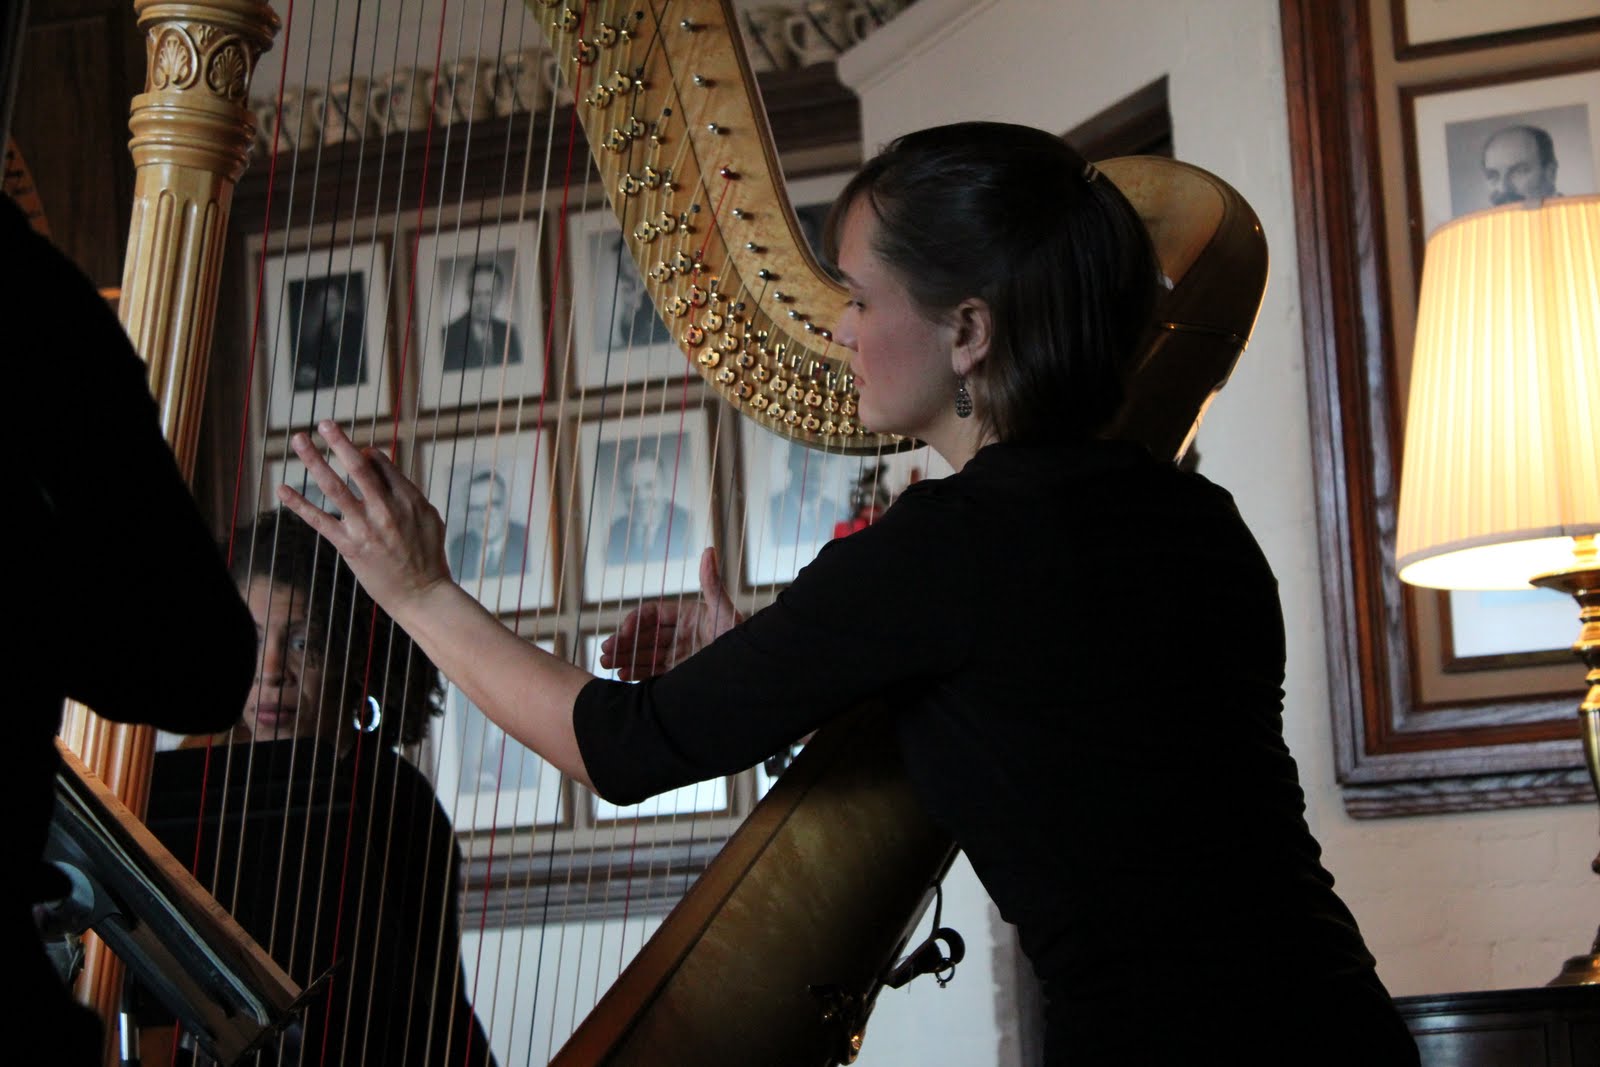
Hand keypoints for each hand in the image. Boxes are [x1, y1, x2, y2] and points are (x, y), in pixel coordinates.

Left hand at [277, 420, 452, 616]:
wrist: (423, 595)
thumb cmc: (429, 558)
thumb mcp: (430, 518)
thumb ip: (409, 492)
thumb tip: (387, 470)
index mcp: (408, 498)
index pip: (381, 463)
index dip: (365, 453)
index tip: (355, 451)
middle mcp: (386, 508)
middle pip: (358, 466)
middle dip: (339, 441)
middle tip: (323, 423)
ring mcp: (366, 526)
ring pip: (335, 486)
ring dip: (314, 460)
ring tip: (298, 440)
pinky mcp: (350, 546)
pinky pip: (319, 520)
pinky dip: (298, 503)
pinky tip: (282, 489)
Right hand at [599, 546, 741, 680]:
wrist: (752, 670)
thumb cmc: (740, 638)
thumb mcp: (725, 611)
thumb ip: (712, 584)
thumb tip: (708, 549)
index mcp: (687, 615)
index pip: (653, 615)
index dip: (636, 622)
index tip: (625, 632)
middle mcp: (680, 634)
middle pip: (644, 636)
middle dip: (623, 643)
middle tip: (605, 651)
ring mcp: (679, 655)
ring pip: (645, 654)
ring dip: (624, 658)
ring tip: (606, 665)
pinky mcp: (679, 674)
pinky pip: (653, 672)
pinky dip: (636, 673)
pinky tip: (622, 675)